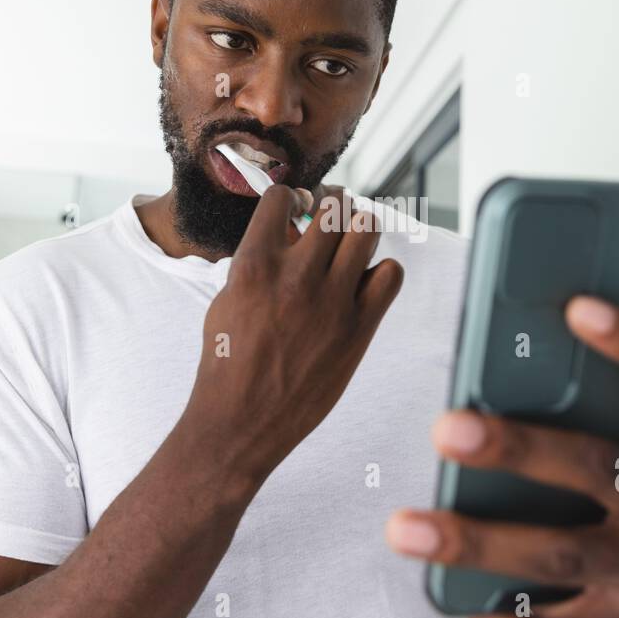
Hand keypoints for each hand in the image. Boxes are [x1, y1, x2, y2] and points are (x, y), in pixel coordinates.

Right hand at [184, 185, 403, 483]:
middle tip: (331, 216)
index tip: (298, 206)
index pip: (283, 197)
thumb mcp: (227, 299)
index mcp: (255, 265)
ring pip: (366, 229)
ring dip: (358, 230)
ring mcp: (331, 302)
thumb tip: (290, 232)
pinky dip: (382, 272)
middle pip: (334, 206)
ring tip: (350, 245)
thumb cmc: (229, 362)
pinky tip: (364, 285)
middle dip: (333, 204)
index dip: (293, 197)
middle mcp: (296, 276)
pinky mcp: (358, 329)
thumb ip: (259, 261)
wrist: (242, 420)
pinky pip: (391, 274)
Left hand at [385, 296, 618, 617]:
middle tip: (445, 428)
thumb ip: (597, 421)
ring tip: (407, 528)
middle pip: (597, 467)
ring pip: (561, 552)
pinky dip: (505, 614)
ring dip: (477, 541)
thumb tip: (494, 374)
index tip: (577, 307)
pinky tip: (461, 600)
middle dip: (517, 448)